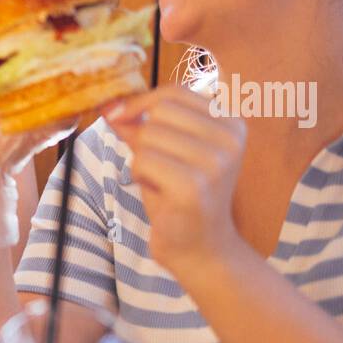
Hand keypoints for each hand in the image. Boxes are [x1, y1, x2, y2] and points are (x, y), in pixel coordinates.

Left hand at [102, 85, 247, 278]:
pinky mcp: (193, 185)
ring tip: (159, 182)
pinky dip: (138, 176)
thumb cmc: (181, 200)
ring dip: (140, 160)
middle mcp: (230, 138)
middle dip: (142, 138)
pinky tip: (157, 193)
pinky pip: (143, 161)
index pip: (175, 93)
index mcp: (231, 123)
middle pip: (160, 112)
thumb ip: (143, 127)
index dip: (140, 103)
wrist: (200, 249)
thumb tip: (111, 106)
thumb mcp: (166, 154)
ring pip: (149, 136)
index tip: (117, 115)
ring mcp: (215, 162)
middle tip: (155, 168)